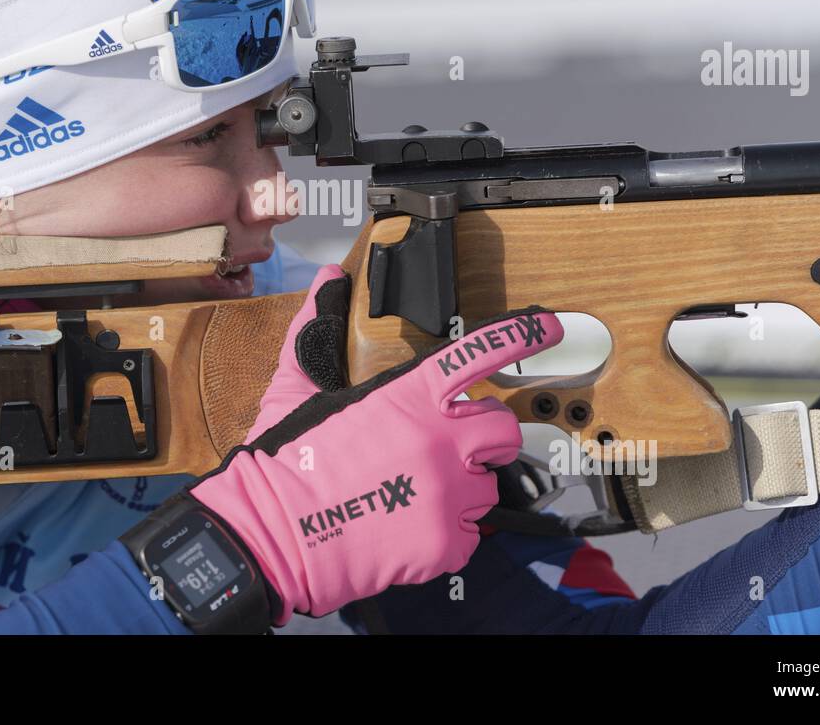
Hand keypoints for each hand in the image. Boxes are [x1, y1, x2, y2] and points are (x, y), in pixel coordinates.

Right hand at [191, 264, 563, 622]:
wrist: (270, 537)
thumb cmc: (285, 461)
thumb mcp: (297, 385)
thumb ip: (320, 326)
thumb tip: (328, 277)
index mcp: (408, 395)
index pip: (478, 354)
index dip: (520, 338)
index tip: (549, 328)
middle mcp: (439, 439)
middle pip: (501, 428)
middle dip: (484, 437)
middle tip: (449, 449)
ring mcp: (447, 493)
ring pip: (487, 485)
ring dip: (460, 489)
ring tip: (407, 495)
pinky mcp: (446, 543)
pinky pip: (469, 534)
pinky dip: (446, 533)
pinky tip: (404, 527)